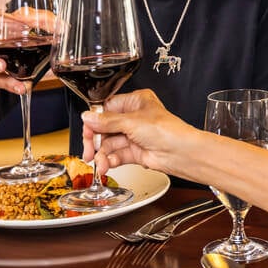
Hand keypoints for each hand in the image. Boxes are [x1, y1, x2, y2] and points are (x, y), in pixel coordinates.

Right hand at [81, 89, 200, 180]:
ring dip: (102, 154)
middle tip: (88, 150)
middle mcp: (134, 117)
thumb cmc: (167, 131)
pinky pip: (116, 155)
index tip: (86, 130)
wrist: (181, 153)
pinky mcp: (136, 151)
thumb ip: (107, 122)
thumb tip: (88, 117)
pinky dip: (109, 161)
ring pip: (109, 144)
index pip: (107, 108)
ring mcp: (134, 135)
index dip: (95, 120)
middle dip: (95, 141)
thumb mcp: (132, 122)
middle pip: (105, 128)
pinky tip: (106, 165)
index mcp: (136, 101)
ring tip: (99, 162)